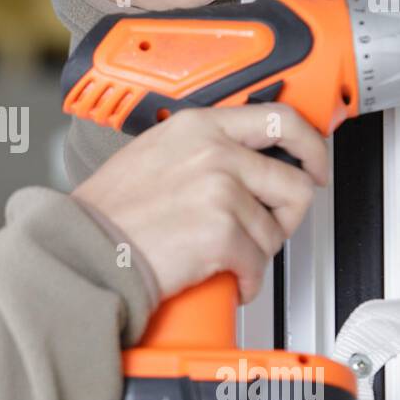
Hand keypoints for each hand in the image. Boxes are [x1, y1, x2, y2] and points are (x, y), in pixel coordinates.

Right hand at [72, 103, 328, 302]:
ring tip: (227, 257)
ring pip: (276, 230)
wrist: (85, 250)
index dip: (310, 144)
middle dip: (290, 213)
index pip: (278, 118)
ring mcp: (219, 190)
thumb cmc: (107, 214)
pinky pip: (259, 264)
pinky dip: (247, 281)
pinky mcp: (221, 232)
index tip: (314, 163)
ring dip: (257, 253)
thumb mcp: (152, 155)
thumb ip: (197, 148)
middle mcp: (213, 151)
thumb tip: (239, 162)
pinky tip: (225, 279)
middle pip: (293, 180)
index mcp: (198, 126)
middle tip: (275, 226)